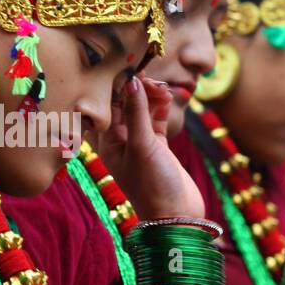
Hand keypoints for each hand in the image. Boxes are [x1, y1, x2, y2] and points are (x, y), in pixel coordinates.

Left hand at [95, 74, 204, 219]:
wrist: (177, 216)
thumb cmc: (153, 185)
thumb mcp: (143, 145)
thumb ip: (138, 112)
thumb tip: (133, 81)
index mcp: (107, 142)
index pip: (108, 106)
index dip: (117, 86)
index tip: (130, 68)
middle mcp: (120, 141)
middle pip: (124, 105)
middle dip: (136, 88)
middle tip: (151, 78)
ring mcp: (139, 143)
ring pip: (142, 109)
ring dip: (151, 96)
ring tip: (163, 89)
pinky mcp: (157, 146)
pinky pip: (156, 119)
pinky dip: (161, 107)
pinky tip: (168, 98)